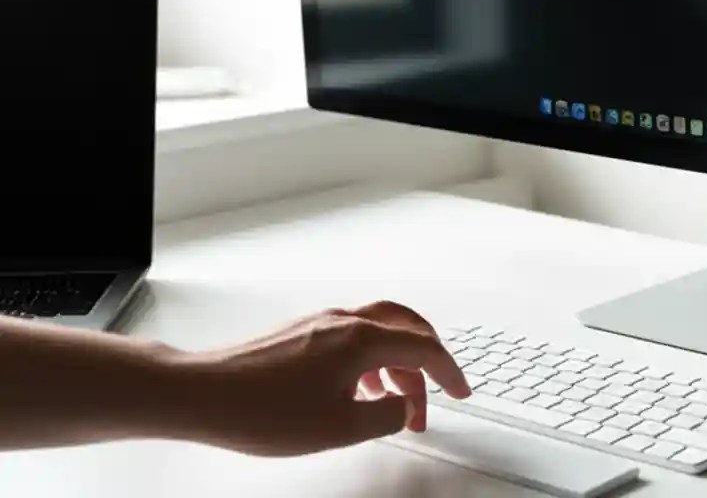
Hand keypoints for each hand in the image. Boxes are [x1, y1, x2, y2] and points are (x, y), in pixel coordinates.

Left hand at [178, 300, 470, 456]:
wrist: (201, 394)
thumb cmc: (260, 409)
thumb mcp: (340, 427)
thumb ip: (385, 415)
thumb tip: (401, 406)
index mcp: (362, 340)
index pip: (424, 349)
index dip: (449, 372)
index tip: (461, 391)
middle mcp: (345, 322)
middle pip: (406, 328)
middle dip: (428, 360)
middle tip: (438, 390)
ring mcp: (320, 324)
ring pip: (379, 332)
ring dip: (398, 364)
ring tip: (397, 402)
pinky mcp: (301, 333)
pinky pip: (353, 338)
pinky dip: (372, 360)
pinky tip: (360, 389)